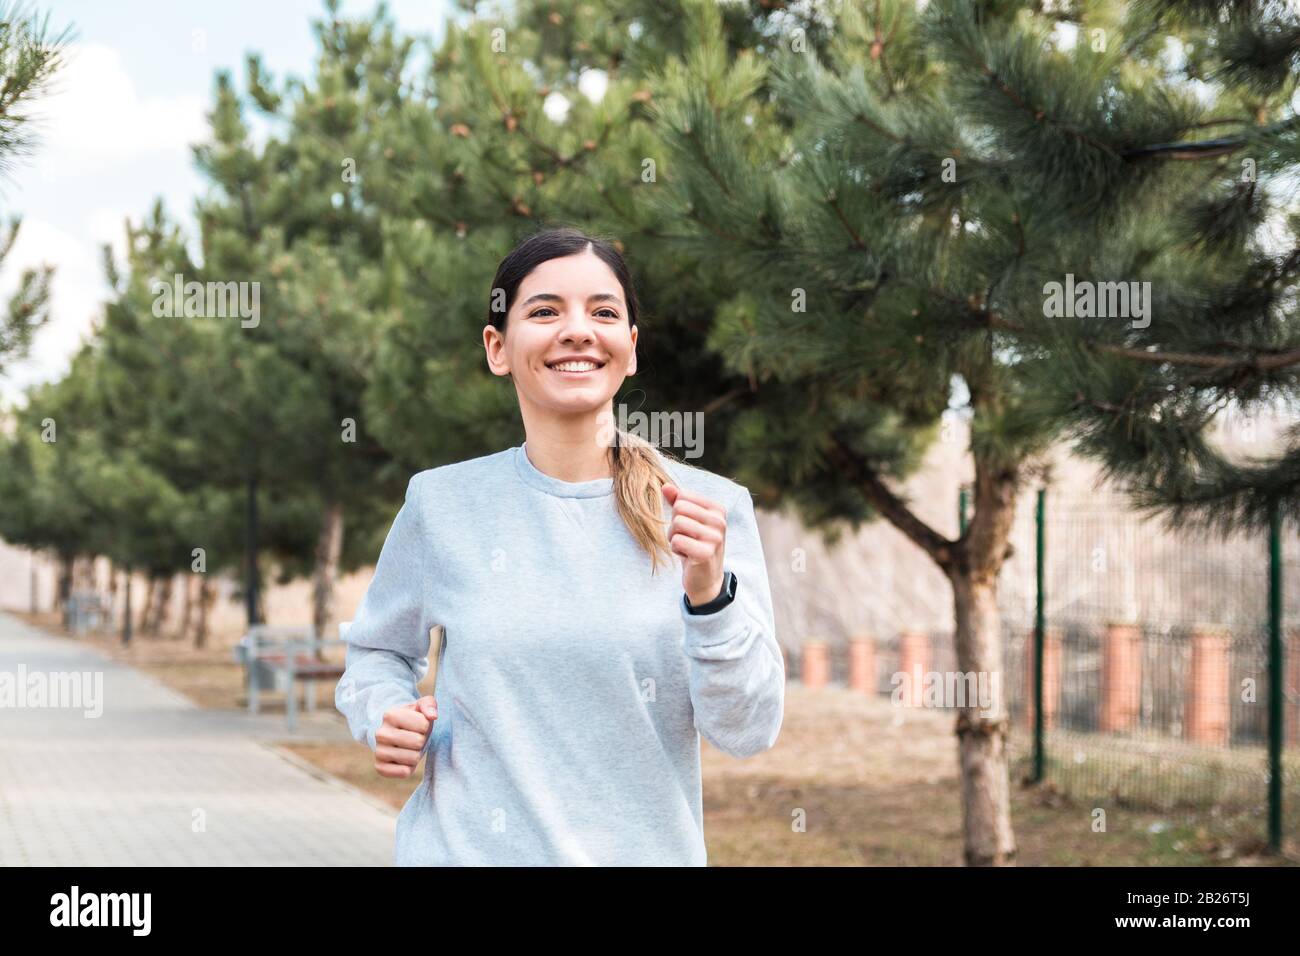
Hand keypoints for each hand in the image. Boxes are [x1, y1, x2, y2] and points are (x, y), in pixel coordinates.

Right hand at [374, 695, 436, 778]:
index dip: (426, 726)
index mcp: (390, 715)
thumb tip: (433, 716)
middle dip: (421, 740)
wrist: (396, 733)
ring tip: (409, 747)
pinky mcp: (380, 767)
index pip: (423, 725)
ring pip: (413, 758)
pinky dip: (410, 768)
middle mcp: (381, 733)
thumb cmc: (413, 719)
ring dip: (416, 754)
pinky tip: (404, 759)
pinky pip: (404, 772)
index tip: (418, 725)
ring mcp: (379, 751)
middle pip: (418, 742)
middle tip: (414, 738)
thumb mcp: (421, 706)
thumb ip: (429, 704)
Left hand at [662, 483, 725, 606]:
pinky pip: (677, 541)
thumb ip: (678, 501)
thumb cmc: (695, 545)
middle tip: (686, 539)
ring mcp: (715, 537)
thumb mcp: (688, 521)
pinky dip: (676, 550)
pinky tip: (688, 557)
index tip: (689, 527)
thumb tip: (666, 486)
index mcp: (717, 509)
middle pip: (679, 509)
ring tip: (687, 547)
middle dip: (674, 525)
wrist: (705, 578)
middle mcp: (720, 521)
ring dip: (674, 538)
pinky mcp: (706, 553)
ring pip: (676, 524)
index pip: (683, 497)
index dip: (678, 513)